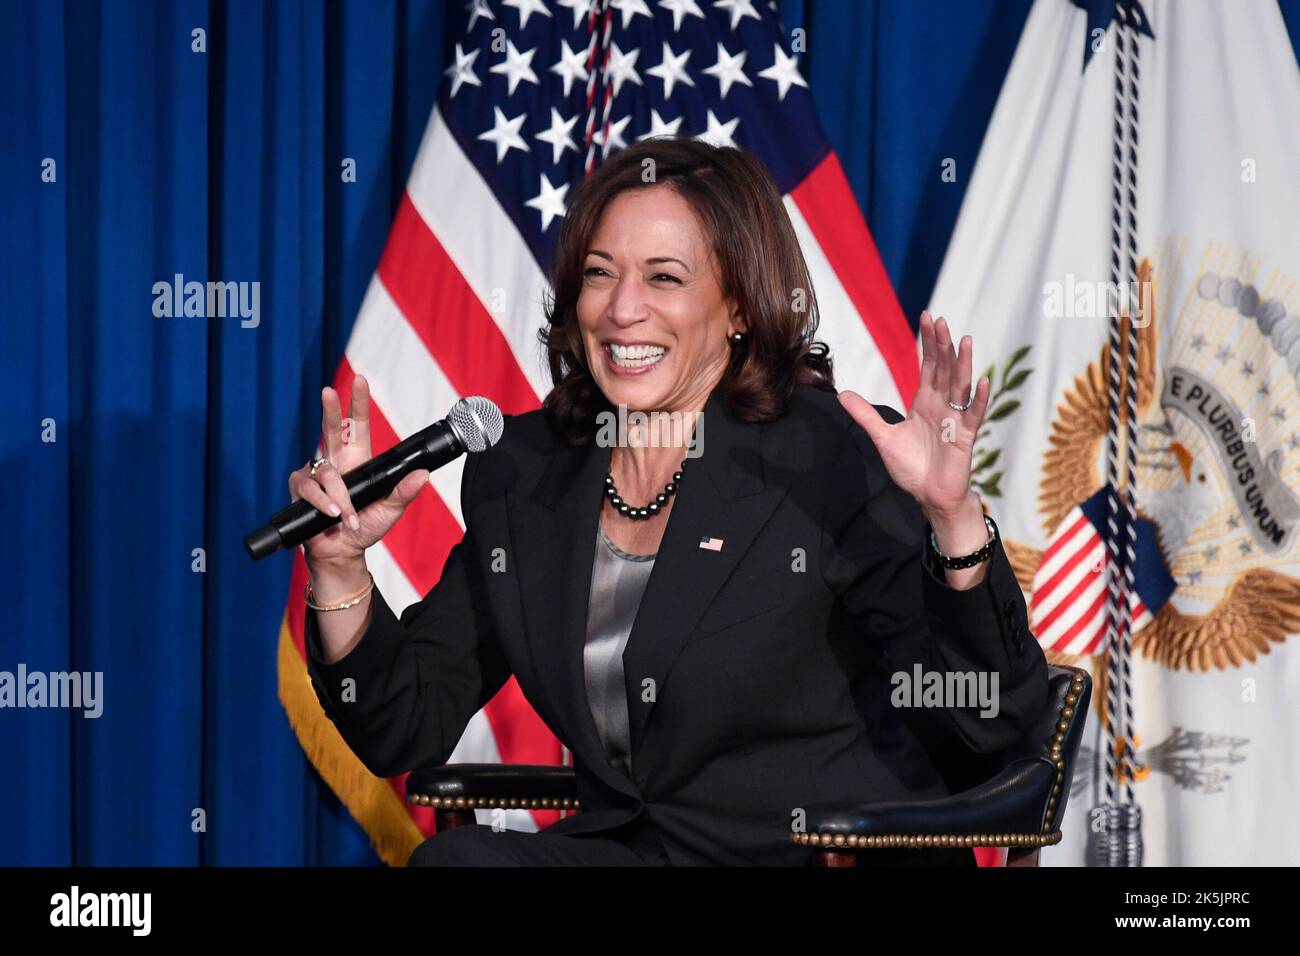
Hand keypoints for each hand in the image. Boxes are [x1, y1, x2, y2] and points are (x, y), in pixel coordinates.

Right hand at [288, 375, 430, 569]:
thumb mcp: (390, 510)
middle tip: (328, 391)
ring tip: (349, 516)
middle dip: (330, 408)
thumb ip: (404, 492)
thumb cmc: (365, 527)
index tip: (361, 379)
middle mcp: (336, 462)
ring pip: (324, 471)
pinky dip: (324, 503)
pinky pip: (309, 488)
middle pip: (331, 428)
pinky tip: (333, 515)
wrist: (341, 552)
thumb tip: (423, 475)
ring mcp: (316, 475)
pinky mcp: (300, 491)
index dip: (358, 403)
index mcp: (358, 460)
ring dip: (339, 496)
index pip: (358, 425)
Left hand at [838, 311, 988, 526]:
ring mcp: (955, 420)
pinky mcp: (965, 437)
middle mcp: (942, 406)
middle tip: (940, 320)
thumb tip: (843, 395)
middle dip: (942, 345)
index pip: (928, 366)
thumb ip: (866, 415)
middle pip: (944, 369)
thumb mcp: (884, 437)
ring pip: (960, 385)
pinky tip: (982, 381)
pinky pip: (973, 415)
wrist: (929, 496)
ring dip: (963, 363)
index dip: (927, 343)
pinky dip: (978, 399)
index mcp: (925, 402)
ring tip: (964, 339)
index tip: (927, 318)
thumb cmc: (912, 468)